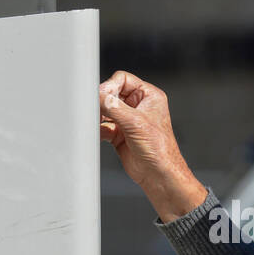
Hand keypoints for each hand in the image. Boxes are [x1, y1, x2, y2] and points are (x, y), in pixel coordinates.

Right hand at [99, 71, 207, 222]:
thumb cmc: (159, 149)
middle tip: (94, 110)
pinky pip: (102, 126)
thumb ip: (115, 107)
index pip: (122, 79)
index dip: (110, 86)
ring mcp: (127, 120)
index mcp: (149, 96)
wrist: (158, 175)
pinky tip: (96, 133)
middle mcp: (138, 106)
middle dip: (102, 102)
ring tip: (94, 121)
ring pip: (105, 110)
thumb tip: (98, 96)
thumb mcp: (136, 123)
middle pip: (111, 94)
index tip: (101, 97)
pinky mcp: (119, 134)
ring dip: (98, 116)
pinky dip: (97, 129)